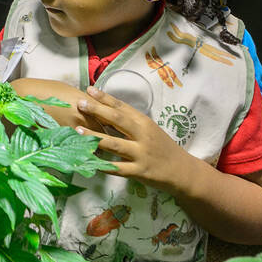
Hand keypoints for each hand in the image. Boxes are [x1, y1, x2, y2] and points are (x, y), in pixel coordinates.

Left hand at [74, 87, 199, 193]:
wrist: (183, 171)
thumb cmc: (162, 147)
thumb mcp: (150, 130)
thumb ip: (131, 122)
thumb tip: (105, 111)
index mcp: (144, 122)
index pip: (122, 107)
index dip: (105, 98)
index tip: (90, 89)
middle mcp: (143, 136)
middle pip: (118, 121)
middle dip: (97, 111)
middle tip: (80, 103)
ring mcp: (141, 154)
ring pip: (114, 144)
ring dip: (95, 137)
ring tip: (77, 131)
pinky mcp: (140, 172)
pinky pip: (119, 168)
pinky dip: (104, 165)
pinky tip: (90, 162)